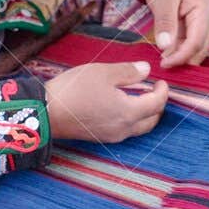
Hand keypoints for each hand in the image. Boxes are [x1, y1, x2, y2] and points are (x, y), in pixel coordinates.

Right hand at [45, 61, 168, 142]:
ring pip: (138, 128)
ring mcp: (111, 136)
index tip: (161, 81)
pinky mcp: (100, 137)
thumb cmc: (74, 90)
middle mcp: (124, 129)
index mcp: (129, 112)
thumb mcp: (102, 72)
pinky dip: (131, 119)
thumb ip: (128, 71)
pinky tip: (121, 106)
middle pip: (151, 121)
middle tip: (154, 91)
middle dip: (158, 106)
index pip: (157, 104)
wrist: (45, 112)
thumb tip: (146, 70)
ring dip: (144, 114)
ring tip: (139, 96)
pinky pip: (124, 130)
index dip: (163, 92)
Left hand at [143, 0, 208, 67]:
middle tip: (163, 67)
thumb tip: (165, 47)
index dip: (181, 56)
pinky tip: (165, 53)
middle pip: (200, 47)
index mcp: (204, 10)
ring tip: (162, 62)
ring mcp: (199, 19)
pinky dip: (177, 48)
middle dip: (184, 59)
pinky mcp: (190, 21)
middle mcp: (206, 17)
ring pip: (194, 45)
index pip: (197, 42)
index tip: (164, 64)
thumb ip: (166, 22)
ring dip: (180, 55)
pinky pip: (187, 39)